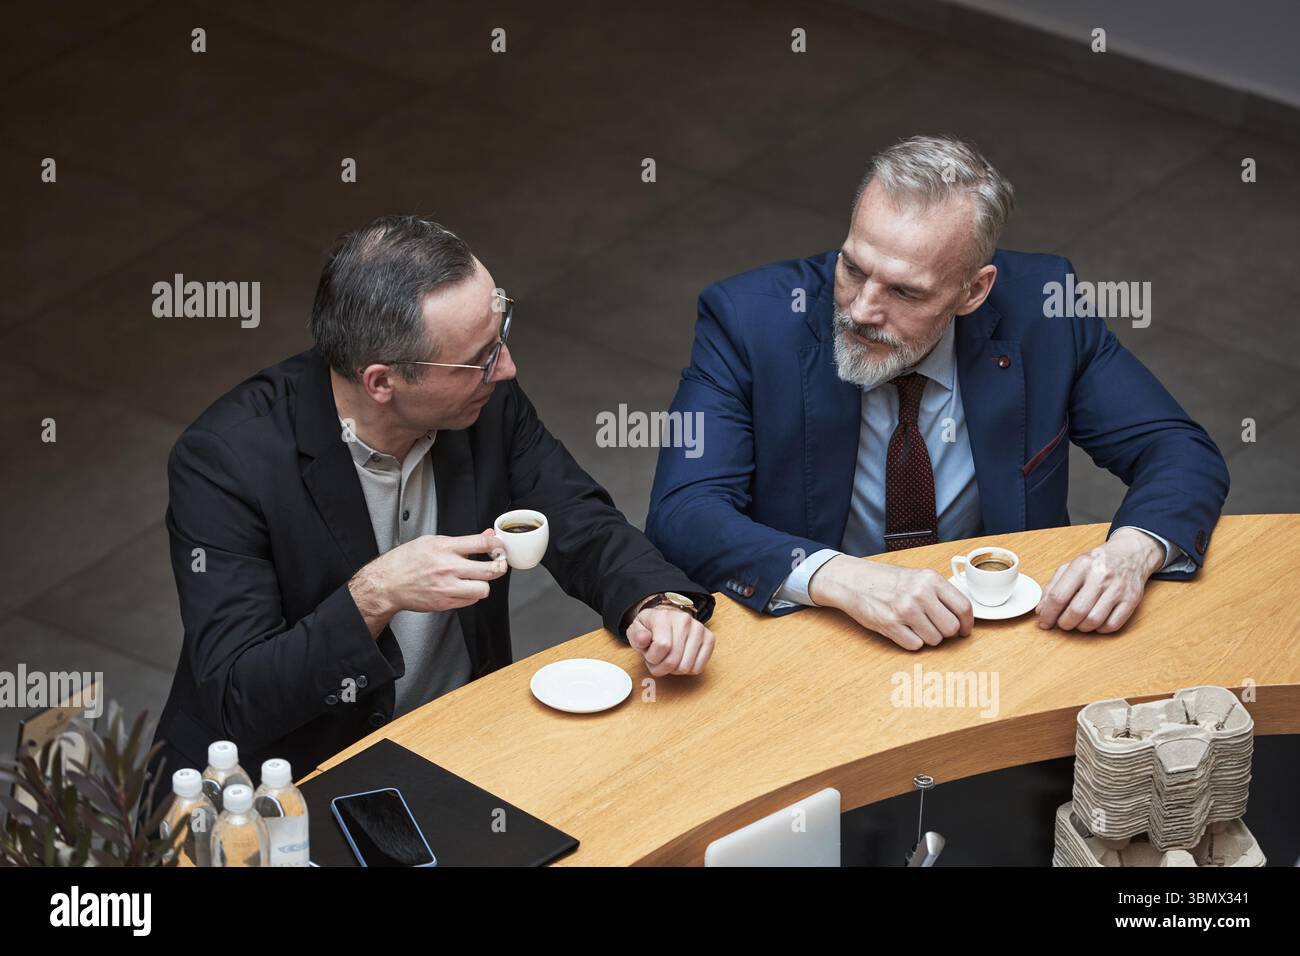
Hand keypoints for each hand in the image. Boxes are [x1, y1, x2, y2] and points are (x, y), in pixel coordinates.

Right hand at [349, 529, 507, 636]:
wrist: (387, 583)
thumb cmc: (407, 560)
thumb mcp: (433, 541)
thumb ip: (463, 540)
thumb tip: (487, 536)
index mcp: (445, 547)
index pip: (482, 544)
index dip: (497, 545)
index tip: (499, 547)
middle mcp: (448, 568)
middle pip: (490, 570)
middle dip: (499, 566)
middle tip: (498, 564)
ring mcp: (447, 587)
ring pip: (484, 589)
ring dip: (484, 584)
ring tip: (477, 578)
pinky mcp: (444, 603)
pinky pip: (470, 601)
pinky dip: (471, 594)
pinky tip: (464, 587)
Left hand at [626, 605, 714, 675]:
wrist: (668, 618)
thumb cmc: (651, 628)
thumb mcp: (636, 630)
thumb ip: (636, 635)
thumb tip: (643, 639)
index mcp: (664, 617)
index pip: (662, 647)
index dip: (652, 658)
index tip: (649, 654)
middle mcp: (684, 620)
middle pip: (674, 661)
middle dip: (662, 667)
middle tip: (658, 661)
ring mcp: (699, 629)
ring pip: (686, 667)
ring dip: (674, 670)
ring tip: (669, 659)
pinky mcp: (709, 638)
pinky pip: (699, 667)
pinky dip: (688, 670)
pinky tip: (681, 660)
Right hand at [809, 555, 972, 650]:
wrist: (854, 580)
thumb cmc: (886, 580)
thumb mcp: (918, 577)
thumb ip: (939, 593)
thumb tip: (962, 617)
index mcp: (930, 579)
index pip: (963, 607)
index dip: (967, 624)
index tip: (964, 630)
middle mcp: (919, 593)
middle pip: (950, 628)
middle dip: (944, 633)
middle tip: (934, 628)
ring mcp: (905, 610)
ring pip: (934, 640)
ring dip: (927, 637)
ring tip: (914, 626)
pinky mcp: (890, 624)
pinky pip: (915, 645)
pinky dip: (911, 641)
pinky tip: (902, 629)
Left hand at [1035, 528, 1163, 632]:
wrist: (1130, 554)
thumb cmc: (1096, 563)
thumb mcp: (1071, 567)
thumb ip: (1053, 587)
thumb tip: (1041, 610)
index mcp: (1081, 565)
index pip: (1058, 596)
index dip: (1048, 614)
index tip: (1044, 622)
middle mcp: (1100, 576)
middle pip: (1076, 611)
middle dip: (1064, 623)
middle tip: (1061, 623)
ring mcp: (1118, 589)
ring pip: (1094, 621)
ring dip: (1081, 628)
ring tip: (1078, 622)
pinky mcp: (1132, 600)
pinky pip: (1112, 625)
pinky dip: (1100, 629)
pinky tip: (1095, 622)